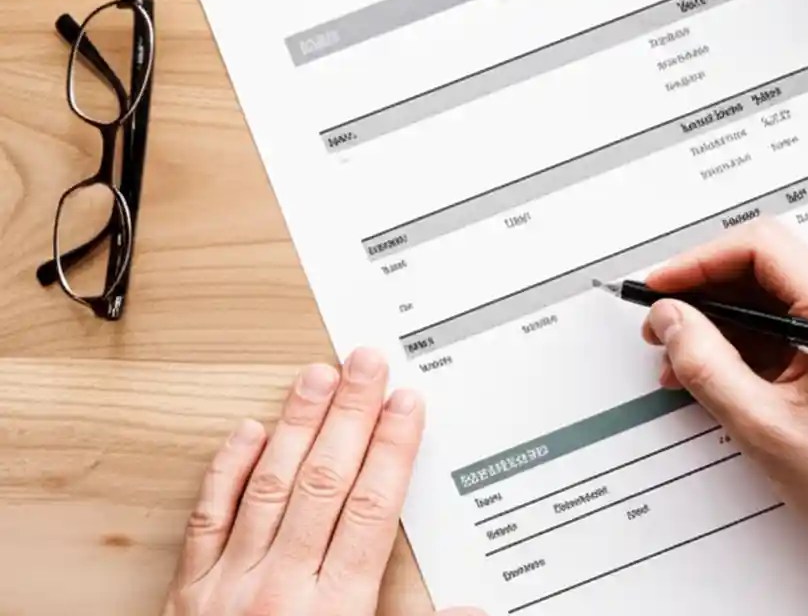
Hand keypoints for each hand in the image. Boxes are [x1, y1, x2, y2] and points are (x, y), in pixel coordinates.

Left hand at [163, 348, 484, 615]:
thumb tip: (472, 610)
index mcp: (337, 609)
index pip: (371, 507)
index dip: (393, 448)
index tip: (408, 404)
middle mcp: (283, 587)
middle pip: (325, 480)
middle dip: (351, 414)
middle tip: (367, 363)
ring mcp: (231, 585)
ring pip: (270, 484)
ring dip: (296, 423)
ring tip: (317, 376)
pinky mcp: (189, 592)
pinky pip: (209, 517)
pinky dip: (227, 471)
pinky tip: (247, 432)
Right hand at [642, 221, 807, 615]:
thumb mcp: (765, 427)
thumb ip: (706, 365)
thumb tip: (671, 320)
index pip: (760, 247)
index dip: (698, 261)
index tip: (661, 286)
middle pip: (766, 265)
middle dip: (706, 293)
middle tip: (663, 326)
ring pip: (776, 292)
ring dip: (726, 320)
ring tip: (684, 359)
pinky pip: (794, 317)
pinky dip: (753, 338)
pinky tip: (721, 368)